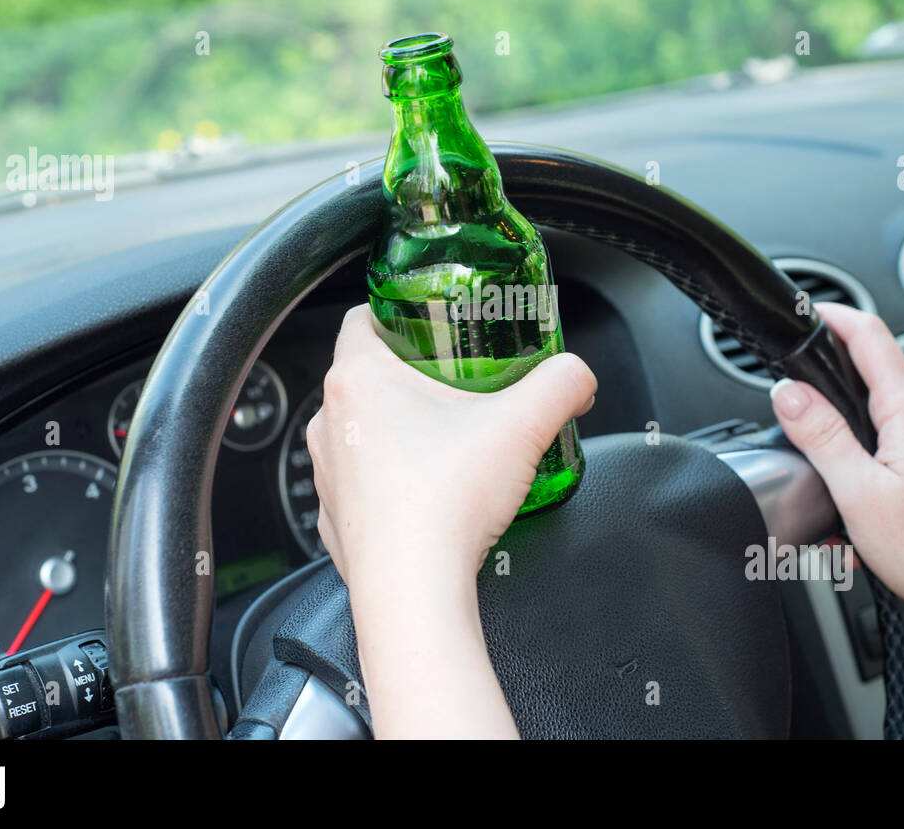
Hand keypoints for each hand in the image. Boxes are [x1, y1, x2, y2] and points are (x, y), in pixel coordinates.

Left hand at [304, 303, 595, 738]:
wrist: (415, 590)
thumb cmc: (445, 504)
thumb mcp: (523, 425)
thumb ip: (561, 384)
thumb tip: (577, 376)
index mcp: (358, 380)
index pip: (362, 319)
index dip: (397, 314)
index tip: (429, 325)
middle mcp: (329, 423)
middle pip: (365, 377)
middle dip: (410, 377)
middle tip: (456, 386)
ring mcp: (326, 474)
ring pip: (360, 433)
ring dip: (397, 431)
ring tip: (446, 443)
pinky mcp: (334, 519)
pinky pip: (360, 485)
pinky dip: (389, 483)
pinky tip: (429, 494)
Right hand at [772, 302, 903, 737]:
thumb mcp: (858, 493)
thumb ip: (820, 435)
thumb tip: (788, 392)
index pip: (871, 336)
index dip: (834, 316)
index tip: (808, 312)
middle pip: (874, 381)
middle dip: (833, 408)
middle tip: (803, 438)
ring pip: (887, 423)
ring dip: (854, 454)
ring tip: (841, 506)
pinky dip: (877, 472)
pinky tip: (869, 516)